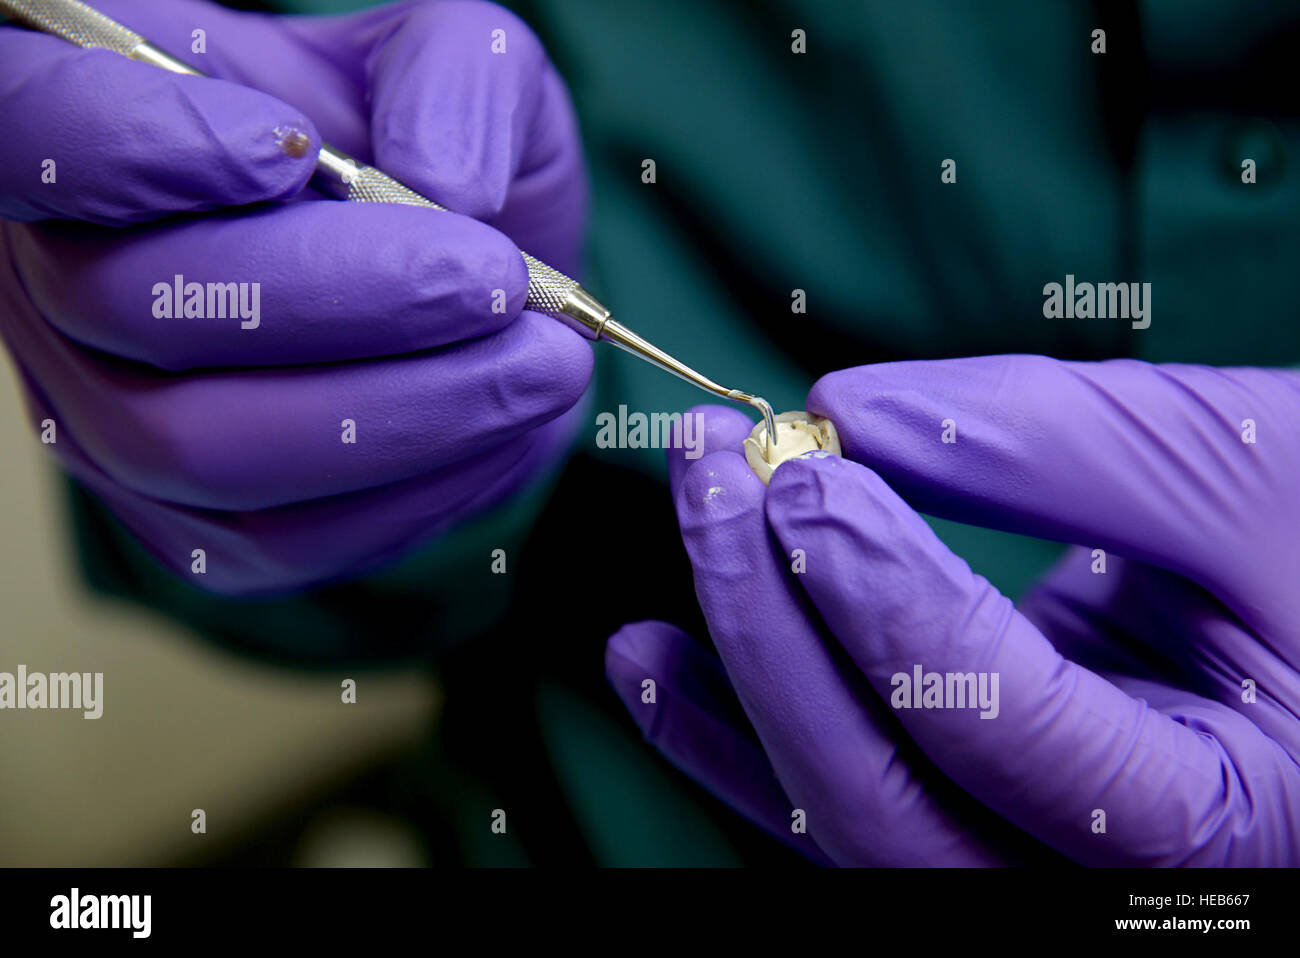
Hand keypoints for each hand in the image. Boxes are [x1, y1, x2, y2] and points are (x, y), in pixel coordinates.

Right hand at [0, 0, 589, 593]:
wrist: (450, 278)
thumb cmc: (426, 155)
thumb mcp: (456, 64)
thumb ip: (454, 79)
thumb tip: (446, 186)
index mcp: (93, 128)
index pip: (30, 130)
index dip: (132, 145)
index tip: (291, 153)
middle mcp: (68, 281)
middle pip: (132, 304)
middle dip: (340, 298)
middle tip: (497, 281)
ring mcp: (113, 417)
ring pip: (202, 444)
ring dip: (395, 410)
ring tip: (540, 364)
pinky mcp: (191, 524)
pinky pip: (278, 537)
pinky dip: (408, 487)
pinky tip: (498, 431)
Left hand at [607, 356, 1299, 864]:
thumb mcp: (1239, 471)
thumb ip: (1049, 442)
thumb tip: (842, 415)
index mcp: (1220, 818)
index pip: (1005, 728)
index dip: (887, 599)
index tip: (804, 476)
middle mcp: (1108, 888)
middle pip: (888, 807)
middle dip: (778, 637)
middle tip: (712, 485)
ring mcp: (1032, 871)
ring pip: (847, 831)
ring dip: (736, 705)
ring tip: (640, 609)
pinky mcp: (980, 828)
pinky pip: (841, 812)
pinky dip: (741, 745)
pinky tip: (658, 667)